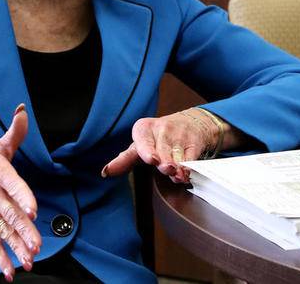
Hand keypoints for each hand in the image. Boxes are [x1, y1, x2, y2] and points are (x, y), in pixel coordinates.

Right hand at [0, 104, 40, 281]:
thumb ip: (14, 133)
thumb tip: (23, 110)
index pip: (12, 184)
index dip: (22, 197)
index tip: (32, 210)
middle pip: (8, 212)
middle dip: (23, 230)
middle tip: (37, 244)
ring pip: (1, 230)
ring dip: (15, 247)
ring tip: (29, 259)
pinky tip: (10, 271)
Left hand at [101, 108, 221, 183]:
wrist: (187, 124)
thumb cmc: (156, 139)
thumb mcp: (139, 145)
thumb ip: (124, 160)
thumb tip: (105, 172)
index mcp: (143, 128)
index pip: (144, 141)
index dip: (148, 151)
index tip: (152, 159)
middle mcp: (161, 128)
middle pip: (162, 151)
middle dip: (165, 160)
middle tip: (166, 168)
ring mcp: (179, 134)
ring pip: (178, 155)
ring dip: (178, 167)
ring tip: (178, 176)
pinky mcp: (194, 141)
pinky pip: (191, 157)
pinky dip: (189, 167)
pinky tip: (186, 173)